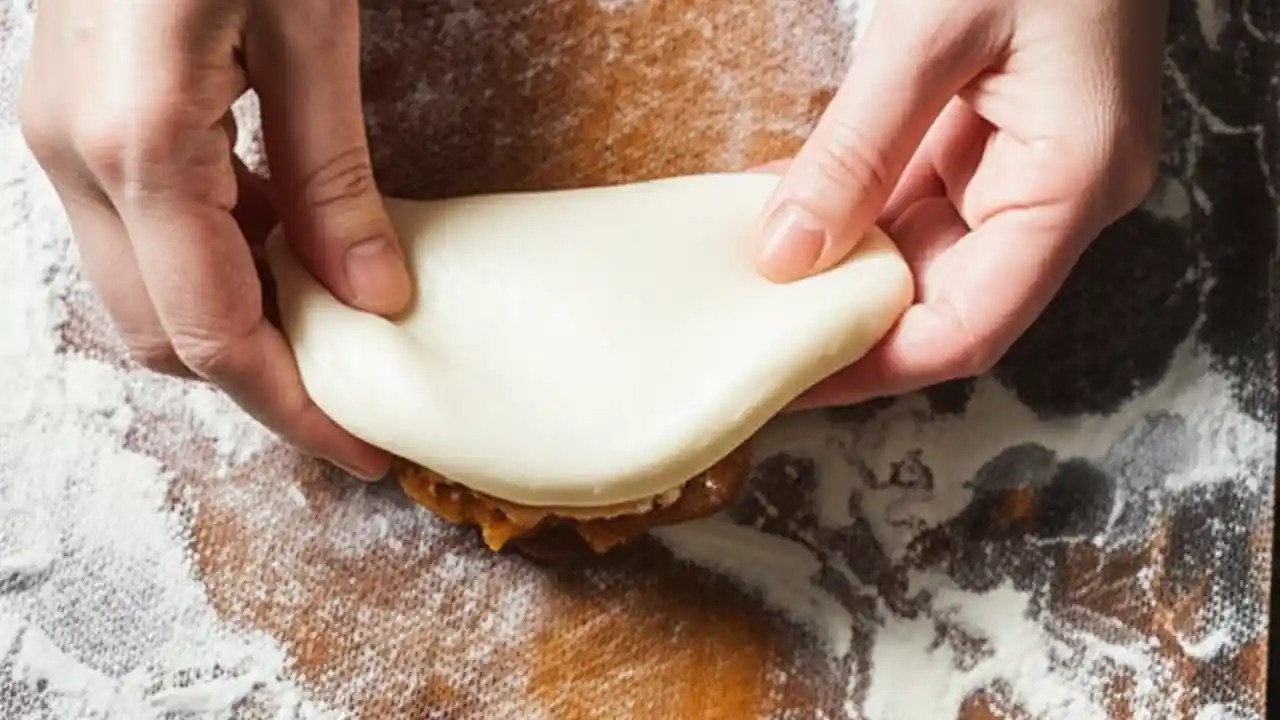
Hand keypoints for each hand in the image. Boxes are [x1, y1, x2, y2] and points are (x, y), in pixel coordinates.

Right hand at [19, 0, 410, 478]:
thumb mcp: (304, 25)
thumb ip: (331, 171)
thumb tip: (372, 294)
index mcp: (139, 143)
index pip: (220, 336)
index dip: (297, 409)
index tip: (367, 447)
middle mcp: (76, 157)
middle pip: (167, 337)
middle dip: (262, 381)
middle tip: (357, 391)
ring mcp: (62, 140)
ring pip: (144, 294)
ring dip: (235, 324)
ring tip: (330, 327)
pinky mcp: (75, 122)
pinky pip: (139, 236)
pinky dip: (211, 265)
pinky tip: (278, 247)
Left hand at [754, 0, 1165, 408]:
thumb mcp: (932, 31)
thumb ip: (856, 148)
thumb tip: (785, 252)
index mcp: (1072, 180)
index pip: (972, 323)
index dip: (877, 365)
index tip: (790, 378)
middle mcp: (1055, 190)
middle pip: (942, 298)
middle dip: (844, 321)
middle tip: (751, 336)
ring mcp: (1024, 164)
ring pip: (918, 251)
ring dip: (836, 266)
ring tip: (751, 283)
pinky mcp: (989, 135)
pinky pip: (911, 196)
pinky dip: (847, 208)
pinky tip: (780, 210)